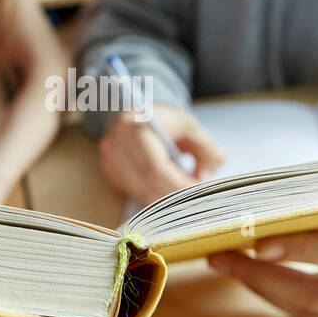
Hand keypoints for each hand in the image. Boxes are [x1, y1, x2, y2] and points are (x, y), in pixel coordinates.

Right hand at [98, 104, 225, 205]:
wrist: (138, 115)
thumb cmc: (165, 121)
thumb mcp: (191, 127)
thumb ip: (207, 148)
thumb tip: (207, 176)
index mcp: (137, 126)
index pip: (156, 168)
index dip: (179, 185)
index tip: (200, 190)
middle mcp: (117, 144)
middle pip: (147, 185)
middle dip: (176, 196)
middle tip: (197, 198)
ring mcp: (110, 160)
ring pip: (141, 194)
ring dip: (166, 201)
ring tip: (185, 196)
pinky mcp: (110, 173)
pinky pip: (135, 194)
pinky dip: (155, 198)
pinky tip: (169, 195)